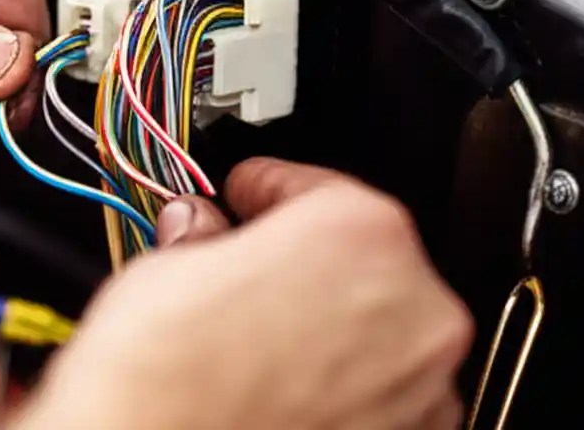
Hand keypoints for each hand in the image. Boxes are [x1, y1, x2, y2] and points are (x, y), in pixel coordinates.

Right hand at [14, 159, 473, 429]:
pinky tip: (279, 391)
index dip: (266, 188)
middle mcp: (413, 309)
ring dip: (323, 326)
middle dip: (298, 263)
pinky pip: (379, 396)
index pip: (316, 187)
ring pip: (374, 332)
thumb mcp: (162, 271)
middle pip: (355, 260)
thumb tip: (198, 233)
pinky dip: (340, 388)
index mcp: (359, 236)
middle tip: (238, 270)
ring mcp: (421, 387)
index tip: (246, 195)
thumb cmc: (166, 384)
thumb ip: (203, 238)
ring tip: (252, 342)